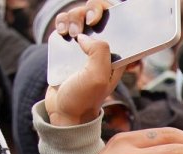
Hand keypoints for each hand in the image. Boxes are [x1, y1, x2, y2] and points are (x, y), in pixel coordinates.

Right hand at [44, 1, 122, 126]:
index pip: (121, 23)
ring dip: (73, 17)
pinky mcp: (68, 48)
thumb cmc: (83, 99)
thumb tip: (87, 36)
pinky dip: (62, 22)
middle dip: (88, 12)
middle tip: (82, 27)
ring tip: (69, 33)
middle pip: (98, 14)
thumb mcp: (98, 77)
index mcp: (117, 54)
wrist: (63, 113)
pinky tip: (61, 31)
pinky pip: (66, 25)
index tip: (96, 19)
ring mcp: (85, 47)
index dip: (109, 13)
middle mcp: (103, 48)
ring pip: (80, 16)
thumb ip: (99, 52)